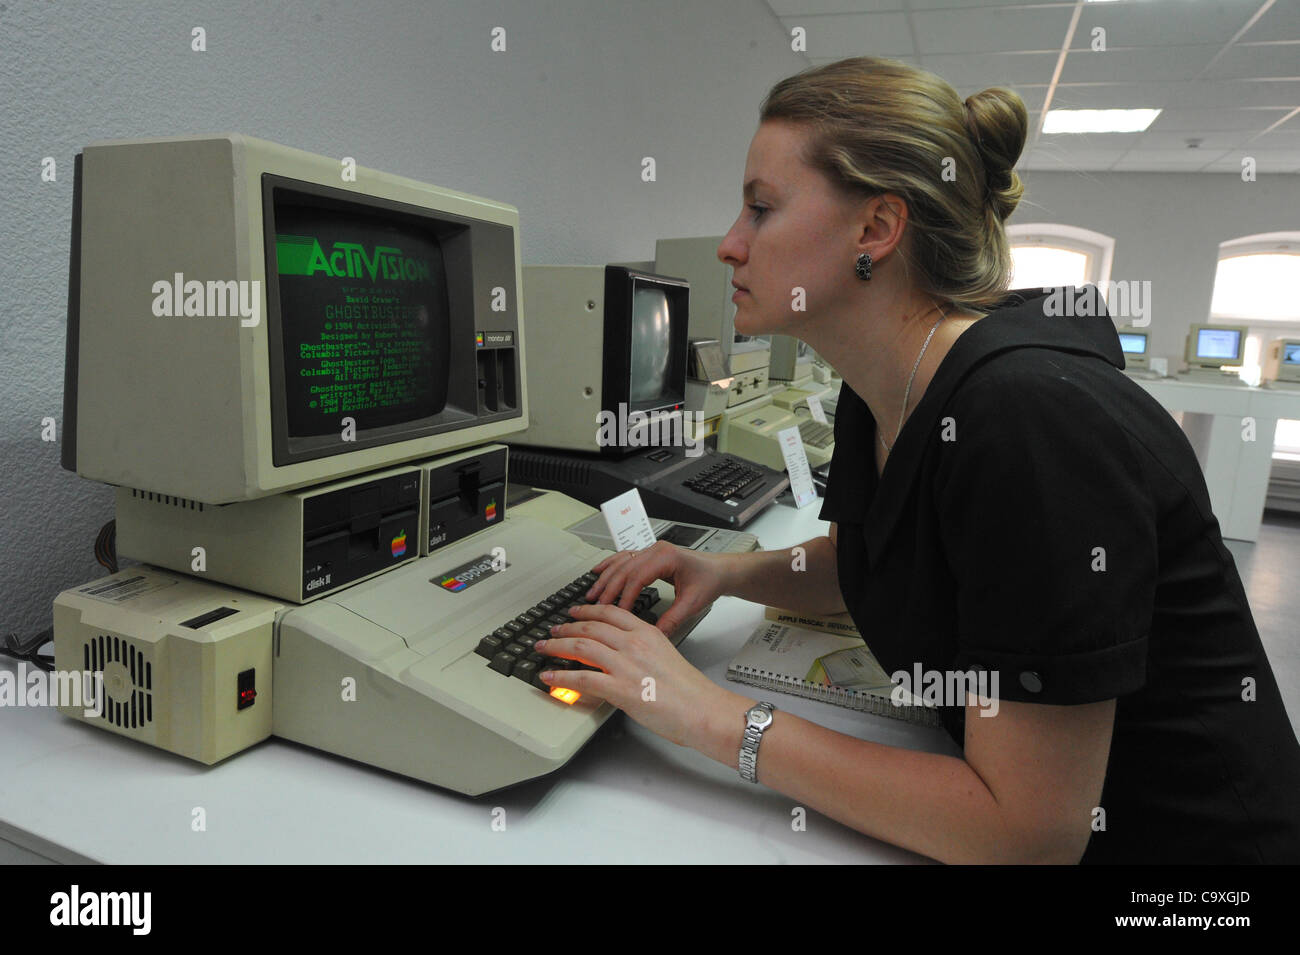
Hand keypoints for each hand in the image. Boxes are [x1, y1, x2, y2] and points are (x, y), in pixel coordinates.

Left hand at [535, 603, 733, 747]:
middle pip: (590, 627)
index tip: (574, 613)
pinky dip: (561, 677)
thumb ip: (644, 651)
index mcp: (647, 632)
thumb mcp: (667, 656)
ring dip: (556, 646)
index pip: (609, 613)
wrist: (702, 709)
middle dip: (566, 627)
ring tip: (544, 648)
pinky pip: (582, 679)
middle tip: (552, 630)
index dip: (586, 611)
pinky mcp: (619, 688)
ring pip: (581, 646)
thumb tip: (625, 658)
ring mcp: (625, 664)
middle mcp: (634, 643)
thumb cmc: (690, 690)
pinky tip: (549, 677)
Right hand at [584, 541, 727, 637]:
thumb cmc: (709, 580)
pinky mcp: (650, 555)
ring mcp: (652, 550)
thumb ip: (673, 619)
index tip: (618, 612)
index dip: (625, 595)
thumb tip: (654, 634)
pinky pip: (625, 557)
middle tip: (596, 605)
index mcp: (667, 557)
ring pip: (621, 562)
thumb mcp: (692, 603)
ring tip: (592, 593)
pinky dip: (610, 565)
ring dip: (605, 577)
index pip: (638, 576)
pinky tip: (598, 571)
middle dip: (609, 587)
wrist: (720, 570)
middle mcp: (657, 550)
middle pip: (625, 568)